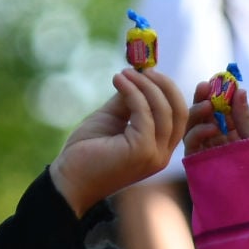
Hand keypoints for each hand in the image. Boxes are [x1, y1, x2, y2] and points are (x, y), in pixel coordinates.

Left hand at [49, 67, 187, 215]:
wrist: (68, 179)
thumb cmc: (87, 151)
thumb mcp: (113, 118)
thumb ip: (130, 100)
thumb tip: (139, 75)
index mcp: (159, 148)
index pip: (181, 116)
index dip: (173, 91)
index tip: (153, 71)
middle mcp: (162, 154)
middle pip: (179, 111)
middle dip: (165, 85)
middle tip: (144, 69)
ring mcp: (154, 155)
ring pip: (164, 110)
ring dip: (145, 85)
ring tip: (124, 73)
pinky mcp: (142, 151)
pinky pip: (144, 112)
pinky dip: (133, 92)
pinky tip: (118, 81)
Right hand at [183, 80, 248, 156]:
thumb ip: (245, 117)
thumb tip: (240, 90)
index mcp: (228, 129)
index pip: (216, 107)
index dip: (214, 93)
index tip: (216, 80)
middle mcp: (213, 138)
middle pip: (200, 114)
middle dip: (201, 98)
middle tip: (205, 86)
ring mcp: (204, 149)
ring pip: (191, 126)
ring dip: (196, 112)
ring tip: (208, 105)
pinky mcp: (197, 160)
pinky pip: (190, 143)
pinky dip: (198, 132)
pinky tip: (212, 128)